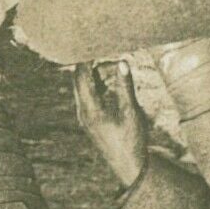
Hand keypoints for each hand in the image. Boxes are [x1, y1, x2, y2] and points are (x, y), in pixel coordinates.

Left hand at [73, 58, 147, 186]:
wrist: (128, 165)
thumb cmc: (131, 140)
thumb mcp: (131, 112)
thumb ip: (125, 86)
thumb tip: (122, 62)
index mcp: (90, 109)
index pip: (81, 76)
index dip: (85, 58)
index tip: (92, 42)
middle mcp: (83, 112)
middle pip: (78, 80)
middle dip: (88, 63)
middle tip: (100, 47)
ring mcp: (85, 117)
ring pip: (83, 88)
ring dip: (93, 73)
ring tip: (108, 60)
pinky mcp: (90, 121)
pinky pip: (88, 96)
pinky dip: (96, 84)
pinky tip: (109, 78)